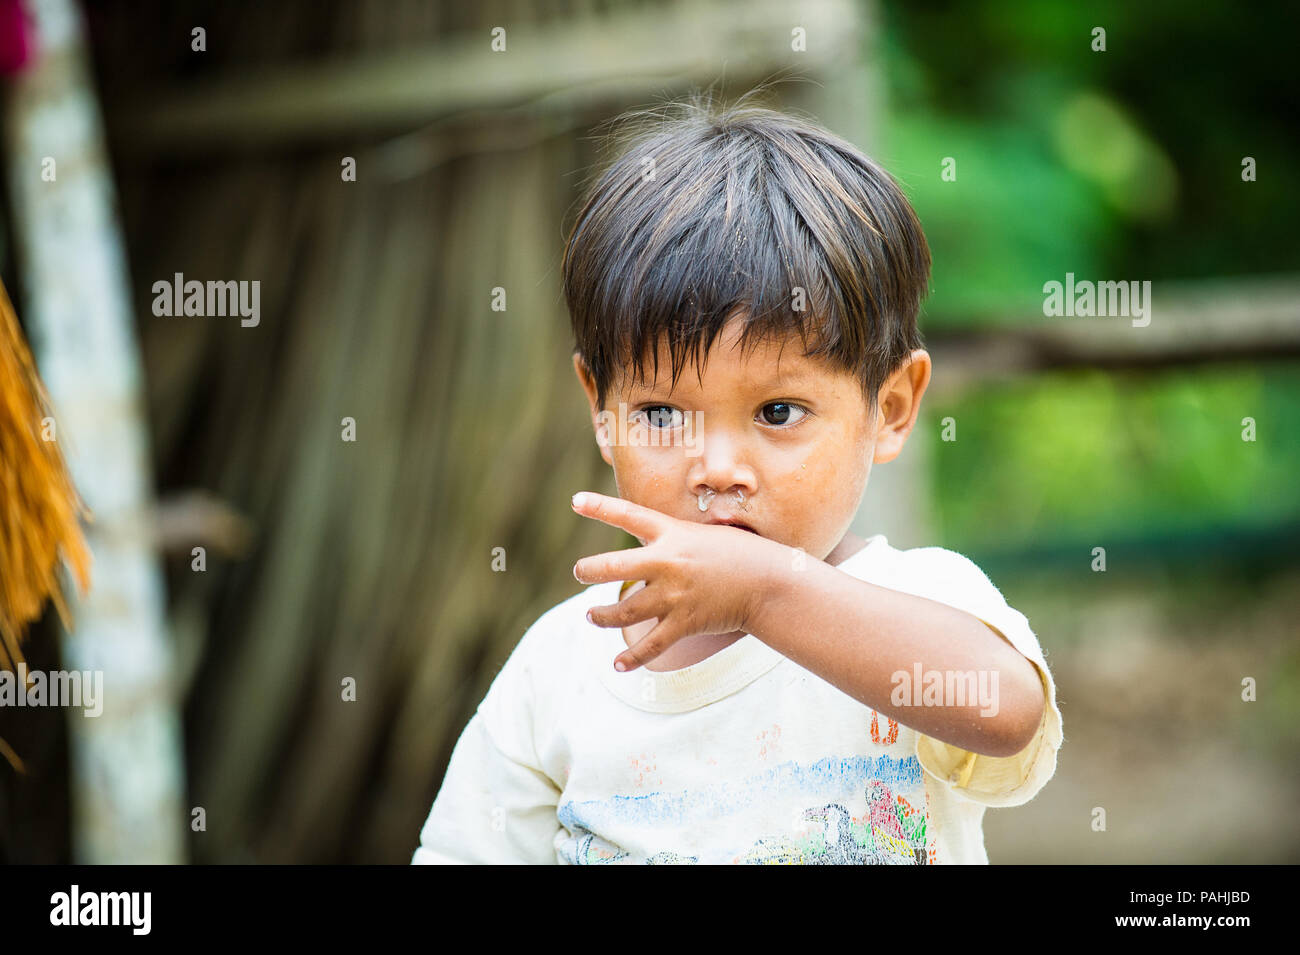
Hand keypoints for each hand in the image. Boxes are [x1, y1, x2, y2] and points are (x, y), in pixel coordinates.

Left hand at [570, 491, 782, 671]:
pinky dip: (632, 657)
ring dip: (601, 615)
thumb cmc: (740, 554)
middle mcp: (668, 563)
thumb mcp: (704, 535)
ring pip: (624, 610)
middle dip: (588, 570)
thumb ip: (674, 540)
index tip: (575, 502)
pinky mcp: (684, 623)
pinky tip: (618, 664)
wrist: (769, 583)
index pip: (629, 515)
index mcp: (673, 534)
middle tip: (579, 572)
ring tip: (591, 615)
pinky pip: (651, 646)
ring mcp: (674, 595)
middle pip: (613, 567)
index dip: (600, 508)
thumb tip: (652, 546)